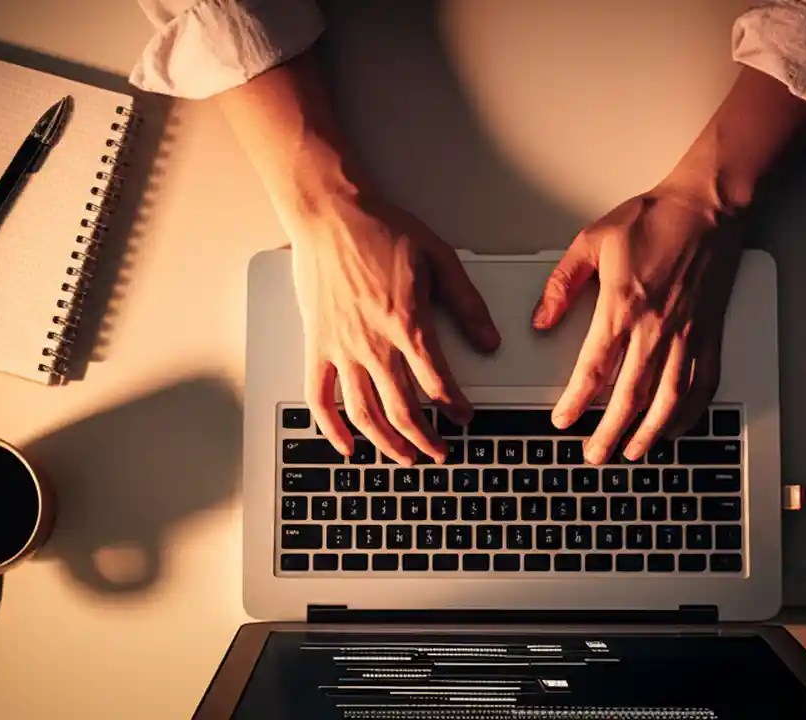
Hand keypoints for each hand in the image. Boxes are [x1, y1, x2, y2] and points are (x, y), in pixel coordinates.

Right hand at [290, 192, 500, 464]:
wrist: (330, 214)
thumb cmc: (381, 229)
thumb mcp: (439, 258)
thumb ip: (467, 304)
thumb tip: (489, 340)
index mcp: (407, 323)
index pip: (437, 383)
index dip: (455, 408)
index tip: (465, 418)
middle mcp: (373, 343)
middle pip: (402, 409)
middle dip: (425, 439)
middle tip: (439, 452)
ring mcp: (341, 347)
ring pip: (363, 412)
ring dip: (386, 443)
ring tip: (404, 458)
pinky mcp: (316, 344)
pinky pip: (318, 396)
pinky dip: (331, 428)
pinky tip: (346, 446)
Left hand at [532, 188, 742, 462]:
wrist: (707, 207)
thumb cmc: (654, 219)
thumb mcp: (592, 241)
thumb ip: (562, 283)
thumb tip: (541, 320)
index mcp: (622, 305)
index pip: (594, 368)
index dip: (576, 401)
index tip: (563, 421)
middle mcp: (657, 327)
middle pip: (630, 395)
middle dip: (610, 432)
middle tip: (595, 455)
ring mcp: (687, 333)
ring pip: (669, 398)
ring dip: (650, 432)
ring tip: (633, 452)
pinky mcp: (710, 333)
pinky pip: (703, 383)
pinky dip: (690, 412)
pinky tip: (676, 427)